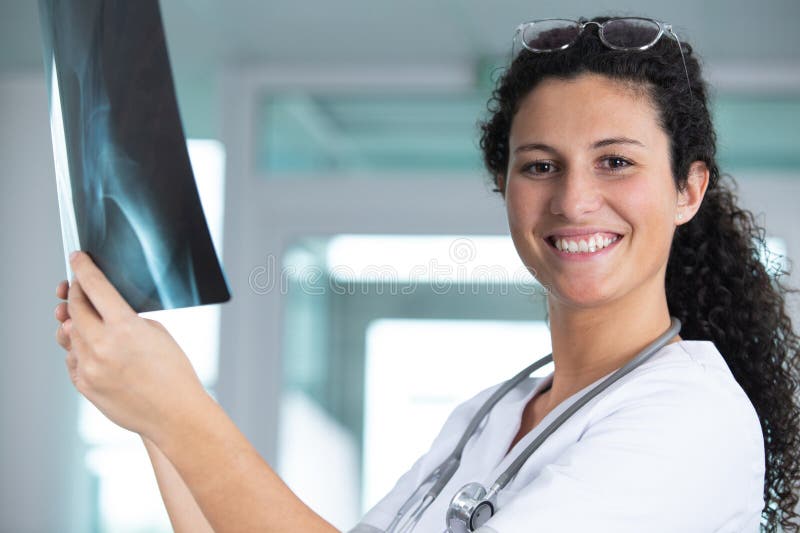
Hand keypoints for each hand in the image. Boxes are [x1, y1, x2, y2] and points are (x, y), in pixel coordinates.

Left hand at [54, 251, 207, 439]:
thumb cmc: (173, 372)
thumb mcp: (156, 333)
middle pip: (75, 308)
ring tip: (88, 321)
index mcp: (125, 327)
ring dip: (76, 323)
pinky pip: (72, 358)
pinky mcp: (84, 384)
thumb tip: (100, 312)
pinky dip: (80, 349)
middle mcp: (102, 345)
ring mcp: (89, 367)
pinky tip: (96, 349)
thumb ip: (125, 318)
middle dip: (76, 293)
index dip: (83, 269)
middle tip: (78, 286)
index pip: (95, 287)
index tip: (76, 258)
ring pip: (70, 333)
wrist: (174, 413)